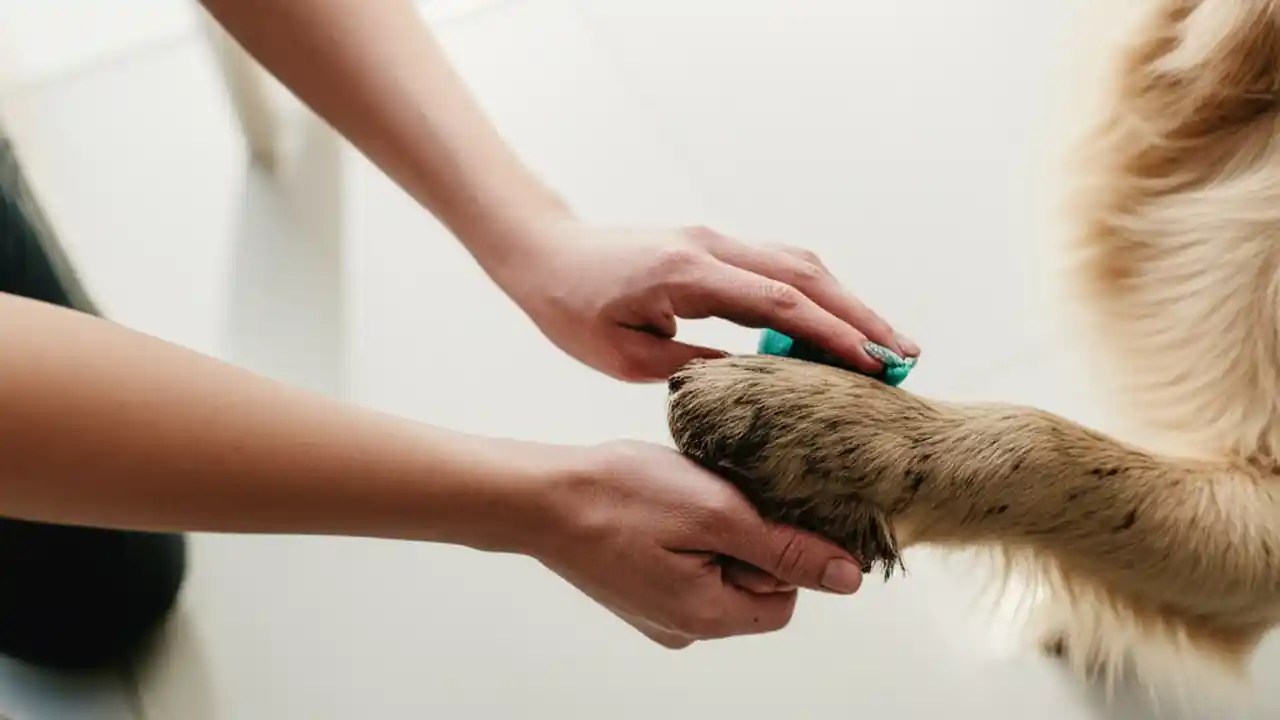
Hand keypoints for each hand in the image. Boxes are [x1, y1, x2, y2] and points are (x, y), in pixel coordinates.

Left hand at [486, 220, 918, 381]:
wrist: (545, 253)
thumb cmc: (573, 310)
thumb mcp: (625, 356)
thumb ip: (693, 368)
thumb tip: (757, 384)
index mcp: (688, 274)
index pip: (779, 302)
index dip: (833, 333)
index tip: (875, 364)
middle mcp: (711, 247)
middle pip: (806, 274)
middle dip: (861, 314)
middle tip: (907, 355)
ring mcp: (715, 241)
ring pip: (799, 264)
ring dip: (847, 301)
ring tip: (888, 343)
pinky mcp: (714, 247)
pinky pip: (779, 266)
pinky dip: (817, 293)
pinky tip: (837, 324)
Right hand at [532, 440, 863, 648]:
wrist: (540, 495)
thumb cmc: (621, 497)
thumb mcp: (719, 513)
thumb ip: (786, 548)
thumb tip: (849, 577)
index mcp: (708, 617)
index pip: (786, 597)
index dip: (777, 548)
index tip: (744, 510)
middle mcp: (684, 628)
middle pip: (753, 586)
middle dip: (743, 537)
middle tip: (708, 498)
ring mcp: (657, 613)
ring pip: (718, 571)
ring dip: (712, 532)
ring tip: (678, 500)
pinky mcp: (638, 592)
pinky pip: (685, 566)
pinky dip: (683, 535)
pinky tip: (659, 509)